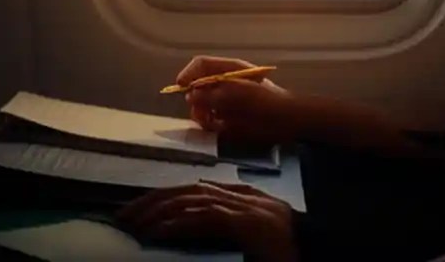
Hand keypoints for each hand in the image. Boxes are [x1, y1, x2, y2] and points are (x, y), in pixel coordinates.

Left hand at [116, 182, 296, 261]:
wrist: (321, 254)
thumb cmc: (288, 253)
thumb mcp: (255, 238)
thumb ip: (231, 226)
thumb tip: (192, 228)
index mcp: (248, 198)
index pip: (198, 190)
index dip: (165, 197)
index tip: (139, 210)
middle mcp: (246, 197)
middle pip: (189, 190)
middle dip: (153, 201)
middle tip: (123, 215)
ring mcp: (248, 208)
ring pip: (192, 200)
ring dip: (157, 211)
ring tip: (132, 223)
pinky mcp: (247, 224)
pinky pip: (205, 219)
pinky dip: (177, 224)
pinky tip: (156, 232)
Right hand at [177, 57, 301, 143]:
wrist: (286, 121)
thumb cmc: (267, 101)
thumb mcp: (239, 94)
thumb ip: (214, 95)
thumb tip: (191, 96)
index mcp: (228, 70)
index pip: (200, 65)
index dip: (188, 73)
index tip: (180, 87)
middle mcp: (223, 84)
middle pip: (197, 87)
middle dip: (194, 99)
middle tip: (201, 112)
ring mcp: (225, 101)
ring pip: (200, 106)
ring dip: (201, 114)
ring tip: (210, 122)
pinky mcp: (227, 118)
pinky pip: (209, 120)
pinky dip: (209, 124)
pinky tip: (218, 127)